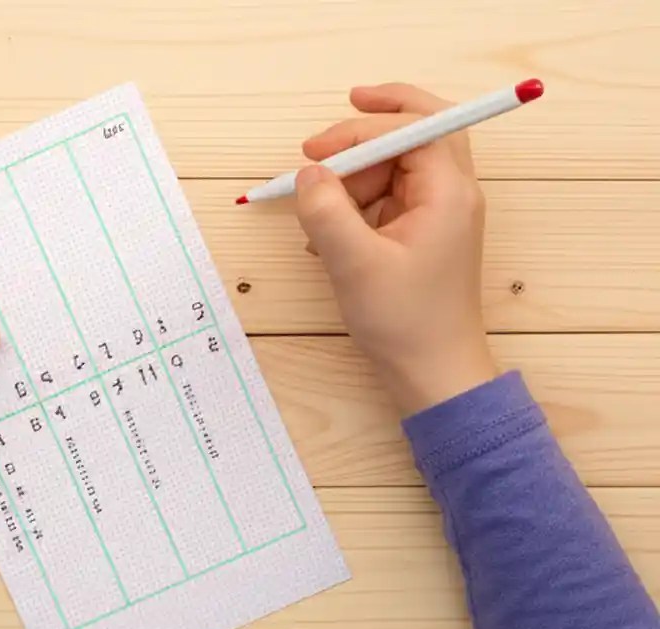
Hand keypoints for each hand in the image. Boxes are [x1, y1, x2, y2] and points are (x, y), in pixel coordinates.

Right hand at [292, 82, 497, 415]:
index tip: (314, 151)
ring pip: (400, 163)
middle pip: (423, 128)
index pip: (412, 128)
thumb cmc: (404, 322)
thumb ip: (326, 210)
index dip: (360, 129)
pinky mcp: (425, 232)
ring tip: (321, 211)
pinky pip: (393, 194)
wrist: (434, 372)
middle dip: (375, 122)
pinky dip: (360, 201)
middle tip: (334, 123)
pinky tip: (330, 231)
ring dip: (358, 174)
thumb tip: (308, 174)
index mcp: (449, 193)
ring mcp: (441, 212)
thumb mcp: (354, 264)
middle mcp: (453, 193)